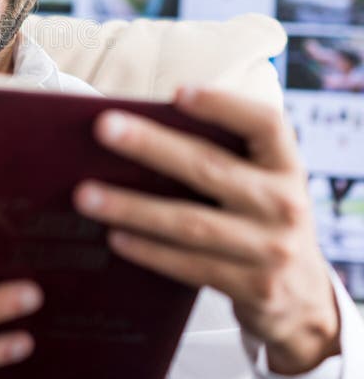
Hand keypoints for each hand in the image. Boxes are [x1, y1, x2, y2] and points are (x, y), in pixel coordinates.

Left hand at [73, 87, 339, 375]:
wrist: (304, 297)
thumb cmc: (260, 220)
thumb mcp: (258, 183)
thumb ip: (219, 156)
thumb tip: (134, 130)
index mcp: (285, 165)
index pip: (265, 124)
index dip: (223, 105)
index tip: (178, 92)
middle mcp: (285, 204)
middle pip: (210, 167)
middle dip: (151, 146)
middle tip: (103, 127)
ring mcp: (271, 250)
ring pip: (190, 223)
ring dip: (133, 207)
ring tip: (86, 194)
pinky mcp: (253, 287)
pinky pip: (190, 265)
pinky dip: (149, 250)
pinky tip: (114, 237)